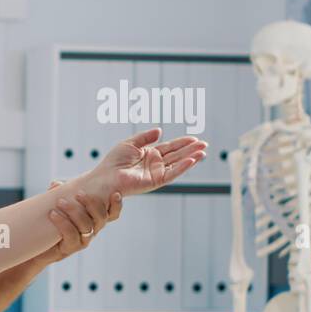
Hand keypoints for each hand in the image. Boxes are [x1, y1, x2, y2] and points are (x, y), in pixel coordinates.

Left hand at [39, 181, 123, 264]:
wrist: (37, 247)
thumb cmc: (51, 224)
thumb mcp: (57, 206)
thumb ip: (60, 194)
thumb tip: (57, 184)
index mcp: (94, 219)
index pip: (112, 214)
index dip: (117, 205)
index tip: (115, 193)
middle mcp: (92, 230)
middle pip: (101, 218)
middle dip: (92, 203)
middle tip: (79, 193)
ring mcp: (83, 240)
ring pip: (86, 226)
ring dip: (74, 211)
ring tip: (60, 202)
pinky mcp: (71, 248)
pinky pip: (71, 235)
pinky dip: (62, 223)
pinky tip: (52, 214)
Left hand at [85, 128, 205, 198]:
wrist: (106, 177)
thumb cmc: (113, 161)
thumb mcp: (130, 143)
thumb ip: (145, 137)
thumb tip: (160, 131)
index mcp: (149, 154)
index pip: (170, 147)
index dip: (182, 142)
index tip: (195, 138)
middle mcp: (155, 164)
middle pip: (177, 155)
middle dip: (191, 149)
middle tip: (205, 144)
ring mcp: (156, 173)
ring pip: (177, 164)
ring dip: (191, 158)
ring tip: (203, 152)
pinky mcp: (155, 181)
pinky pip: (171, 173)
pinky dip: (182, 167)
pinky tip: (192, 160)